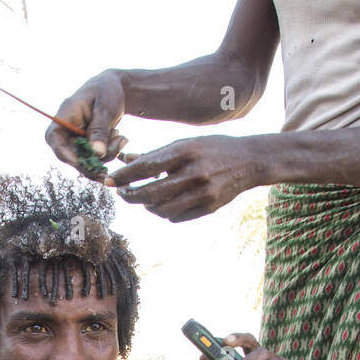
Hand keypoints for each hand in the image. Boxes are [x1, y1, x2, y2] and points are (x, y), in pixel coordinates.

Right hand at [45, 71, 127, 177]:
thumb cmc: (106, 90)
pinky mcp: (85, 145)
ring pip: (86, 160)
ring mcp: (75, 139)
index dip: (67, 155)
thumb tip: (97, 154)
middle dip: (95, 158)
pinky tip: (120, 139)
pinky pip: (95, 158)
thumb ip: (100, 130)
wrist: (113, 88)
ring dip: (107, 155)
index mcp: (64, 116)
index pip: (55, 140)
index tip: (85, 162)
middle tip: (117, 146)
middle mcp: (65, 131)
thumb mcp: (105, 108)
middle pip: (71, 156)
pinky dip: (109, 153)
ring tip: (121, 138)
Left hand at [107, 134, 260, 221]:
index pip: (146, 167)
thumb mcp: (184, 143)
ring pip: (162, 209)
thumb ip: (155, 154)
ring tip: (144, 199)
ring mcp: (203, 192)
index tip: (110, 181)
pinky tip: (165, 204)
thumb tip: (125, 159)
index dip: (125, 176)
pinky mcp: (209, 207)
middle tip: (122, 194)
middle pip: (150, 192)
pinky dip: (165, 212)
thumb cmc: (211, 148)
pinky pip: (177, 217)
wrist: (249, 160)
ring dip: (148, 206)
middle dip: (131, 196)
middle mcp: (194, 172)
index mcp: (185, 151)